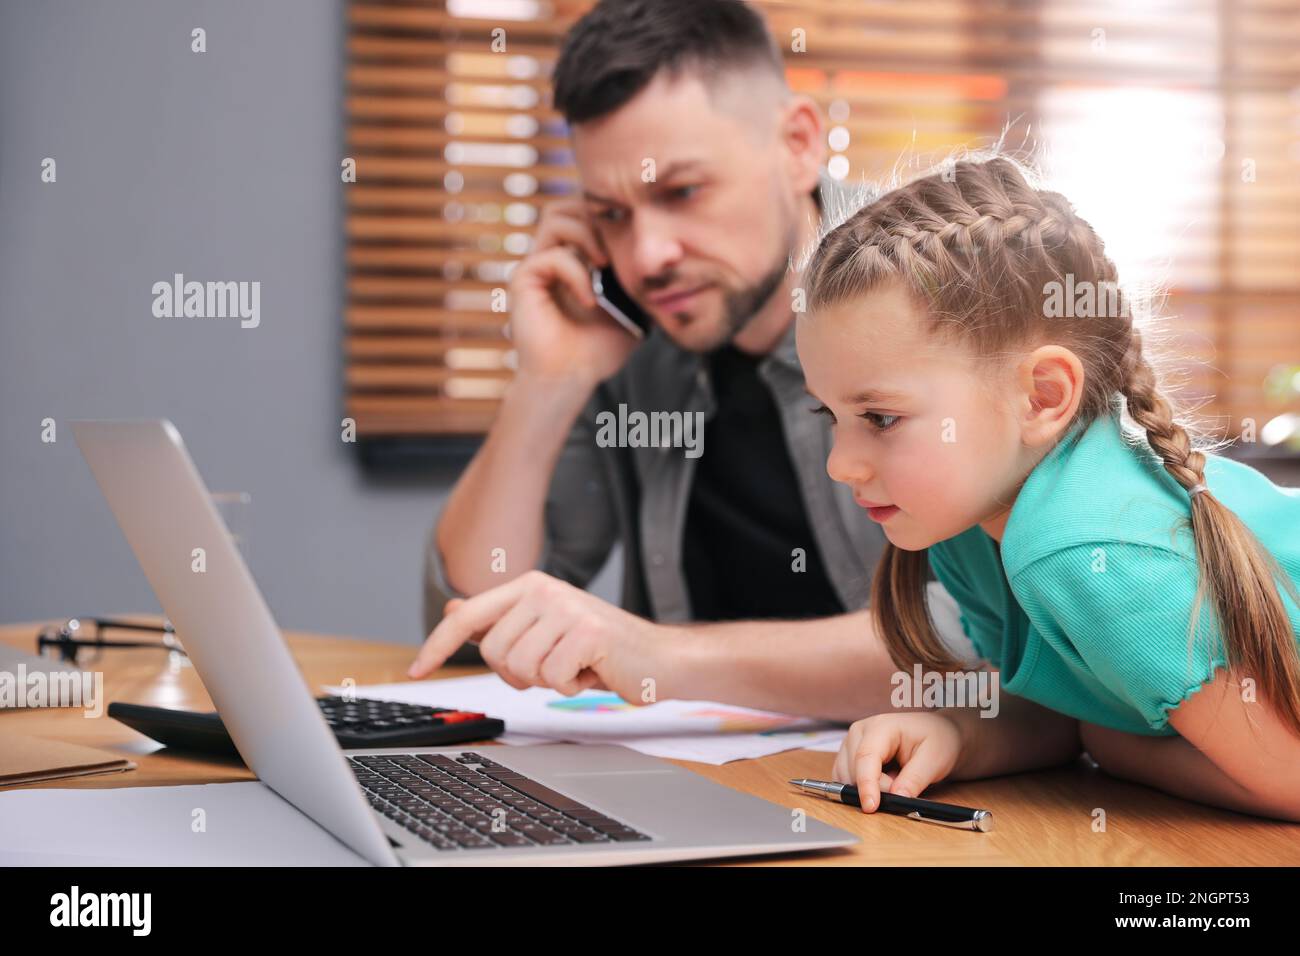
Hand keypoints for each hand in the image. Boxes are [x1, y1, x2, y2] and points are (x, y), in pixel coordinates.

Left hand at [408, 571, 675, 703]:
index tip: (415, 670)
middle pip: (491, 653)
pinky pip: (552, 679)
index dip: (437, 646)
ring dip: (547, 681)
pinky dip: (571, 687)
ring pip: (519, 668)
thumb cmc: (601, 649)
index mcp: (529, 587)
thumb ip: (499, 619)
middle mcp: (544, 590)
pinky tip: (592, 672)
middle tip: (554, 667)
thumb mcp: (544, 630)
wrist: (658, 658)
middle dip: (518, 674)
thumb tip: (452, 609)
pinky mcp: (588, 632)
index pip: (467, 617)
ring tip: (575, 666)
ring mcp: (567, 608)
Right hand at [508, 199, 639, 383]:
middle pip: (568, 203)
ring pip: (555, 216)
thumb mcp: (631, 308)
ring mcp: (536, 265)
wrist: (572, 377)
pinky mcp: (524, 279)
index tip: (635, 229)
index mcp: (575, 257)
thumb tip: (669, 256)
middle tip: (619, 243)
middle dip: (597, 216)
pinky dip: (576, 273)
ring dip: (587, 235)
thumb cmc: (600, 349)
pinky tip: (589, 300)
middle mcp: (552, 255)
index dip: (609, 214)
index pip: (587, 213)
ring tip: (604, 263)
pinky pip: (552, 256)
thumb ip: (641, 280)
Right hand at [831, 712, 964, 811]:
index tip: (871, 806)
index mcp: (881, 726)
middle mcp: (860, 731)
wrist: (938, 734)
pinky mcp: (850, 754)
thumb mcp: (934, 760)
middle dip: (876, 788)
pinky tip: (883, 780)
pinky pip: (846, 778)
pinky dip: (863, 787)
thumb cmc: (937, 741)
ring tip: (896, 779)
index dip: (866, 784)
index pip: (865, 757)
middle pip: (854, 769)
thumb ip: (914, 779)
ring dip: (869, 788)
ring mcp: (852, 742)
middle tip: (903, 786)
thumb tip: (896, 797)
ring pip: (847, 776)